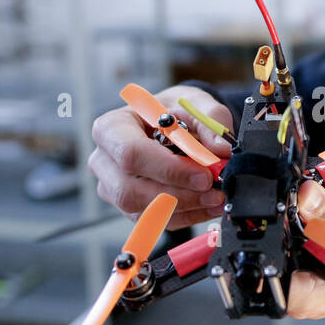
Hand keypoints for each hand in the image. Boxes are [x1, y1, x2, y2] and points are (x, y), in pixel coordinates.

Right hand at [88, 84, 232, 229]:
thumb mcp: (194, 104)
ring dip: (185, 207)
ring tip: (216, 197)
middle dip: (178, 194)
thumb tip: (221, 149)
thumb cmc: (175, 112)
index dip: (168, 169)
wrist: (173, 125)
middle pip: (130, 190)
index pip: (131, 153)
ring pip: (143, 211)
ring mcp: (113, 188)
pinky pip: (155, 221)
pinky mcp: (129, 208)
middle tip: (214, 190)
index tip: (204, 175)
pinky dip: (187, 216)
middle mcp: (104, 161)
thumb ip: (210, 121)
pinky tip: (208, 206)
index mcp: (111, 128)